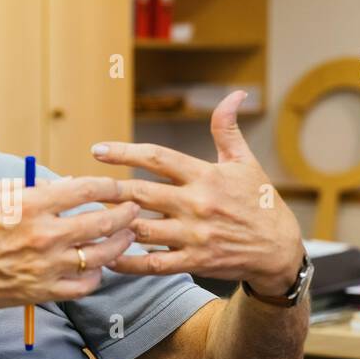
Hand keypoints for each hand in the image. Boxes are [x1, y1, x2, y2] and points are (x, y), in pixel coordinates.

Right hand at [0, 175, 139, 310]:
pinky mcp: (40, 292)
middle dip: (125, 214)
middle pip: (102, 223)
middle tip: (134, 209)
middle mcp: (43, 236)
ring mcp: (44, 267)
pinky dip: (96, 276)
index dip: (109, 187)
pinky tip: (97, 267)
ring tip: (125, 237)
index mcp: (30, 205)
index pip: (86, 190)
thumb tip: (62, 186)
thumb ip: (28, 187)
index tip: (117, 187)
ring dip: (119, 245)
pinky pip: (82, 286)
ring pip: (99, 256)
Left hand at [91, 91, 303, 295]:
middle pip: (141, 194)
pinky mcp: (194, 261)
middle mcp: (196, 204)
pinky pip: (153, 263)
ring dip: (114, 224)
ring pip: (142, 229)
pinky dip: (128, 261)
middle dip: (109, 190)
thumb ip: (227, 129)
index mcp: (205, 176)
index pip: (158, 158)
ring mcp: (194, 235)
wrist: (279, 249)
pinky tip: (108, 255)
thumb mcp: (245, 162)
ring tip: (88, 219)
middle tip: (80, 186)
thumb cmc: (259, 202)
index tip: (98, 150)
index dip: (125, 152)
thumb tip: (234, 95)